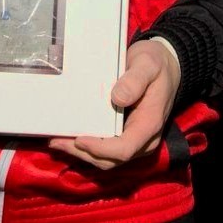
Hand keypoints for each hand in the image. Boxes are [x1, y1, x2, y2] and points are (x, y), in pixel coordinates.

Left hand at [48, 38, 179, 169]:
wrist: (166, 65)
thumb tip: (117, 98)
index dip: (101, 149)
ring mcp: (134, 138)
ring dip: (81, 153)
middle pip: (111, 159)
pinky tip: (69, 136)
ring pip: (107, 158)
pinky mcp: (125, 133)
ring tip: (56, 141)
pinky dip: (87, 146)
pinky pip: (106, 148)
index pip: (125, 149)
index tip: (80, 139)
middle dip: (83, 153)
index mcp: (149, 124)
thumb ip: (135, 80)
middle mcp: (143, 138)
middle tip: (56, 141)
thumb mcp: (148, 64)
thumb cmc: (156, 63)